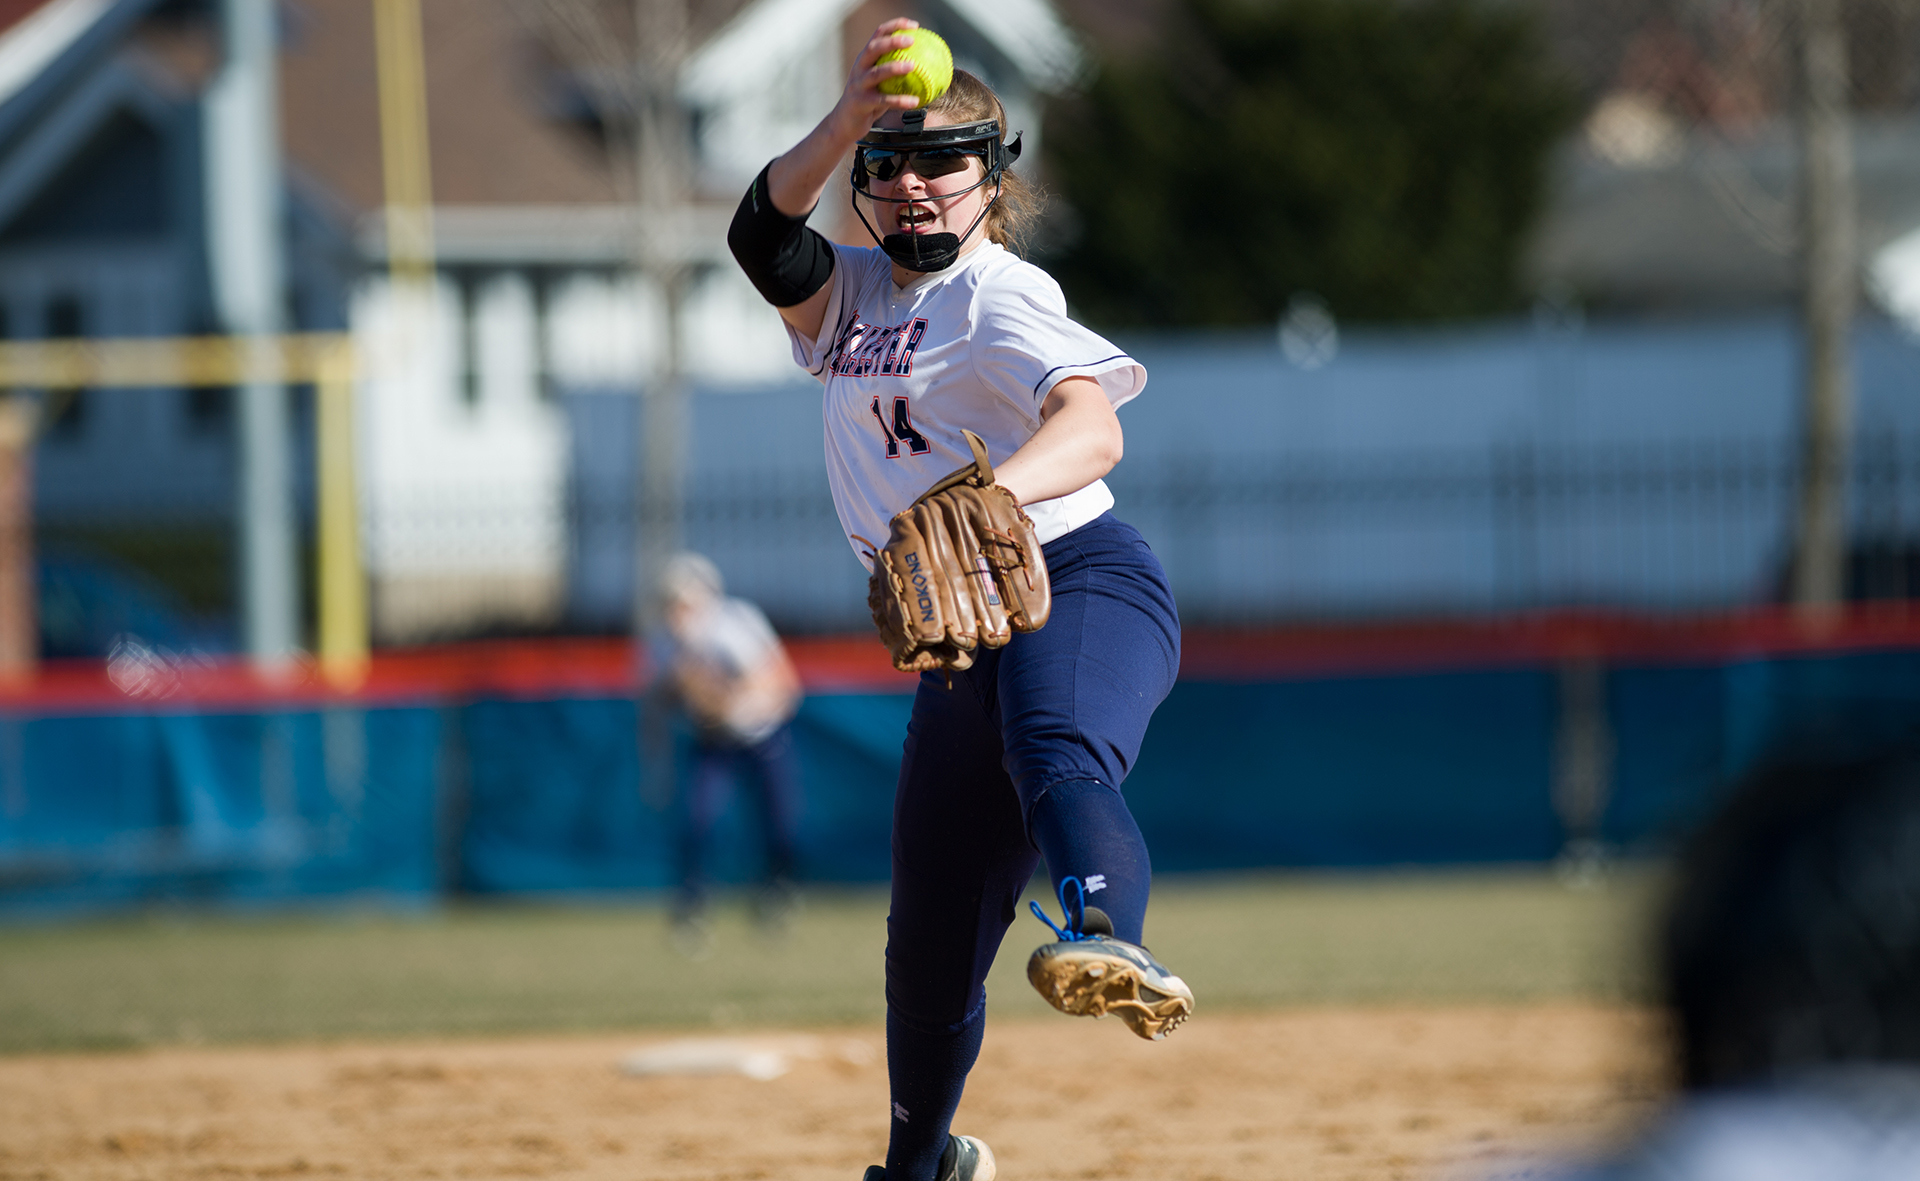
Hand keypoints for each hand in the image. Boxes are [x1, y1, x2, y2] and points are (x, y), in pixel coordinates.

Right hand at [826, 19, 925, 138]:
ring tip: (913, 66)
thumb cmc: (868, 101)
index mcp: (865, 59)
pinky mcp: (861, 103)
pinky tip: (915, 101)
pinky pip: (883, 101)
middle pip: (873, 49)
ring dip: (894, 68)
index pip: (878, 35)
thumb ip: (895, 72)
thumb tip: (927, 66)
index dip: (895, 26)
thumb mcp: (879, 82)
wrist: (845, 122)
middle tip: (911, 40)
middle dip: (892, 41)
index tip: (914, 26)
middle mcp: (859, 68)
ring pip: (876, 73)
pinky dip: (900, 100)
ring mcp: (858, 85)